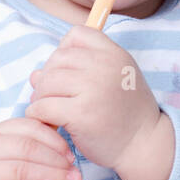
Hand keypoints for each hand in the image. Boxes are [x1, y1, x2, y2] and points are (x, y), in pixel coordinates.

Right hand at [0, 116, 81, 179]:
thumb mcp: (2, 155)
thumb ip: (27, 147)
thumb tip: (65, 150)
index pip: (28, 126)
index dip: (54, 140)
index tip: (70, 155)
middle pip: (28, 146)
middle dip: (56, 160)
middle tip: (74, 174)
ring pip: (22, 165)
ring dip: (50, 175)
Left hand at [25, 24, 161, 171]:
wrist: (144, 145)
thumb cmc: (125, 113)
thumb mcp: (112, 80)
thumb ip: (78, 71)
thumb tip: (35, 75)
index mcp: (114, 54)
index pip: (77, 34)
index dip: (64, 50)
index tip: (66, 71)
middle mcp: (104, 67)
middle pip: (57, 59)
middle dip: (48, 77)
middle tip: (50, 95)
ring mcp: (93, 89)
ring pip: (47, 81)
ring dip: (41, 96)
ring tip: (48, 109)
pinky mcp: (81, 114)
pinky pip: (43, 106)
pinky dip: (38, 113)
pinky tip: (47, 121)